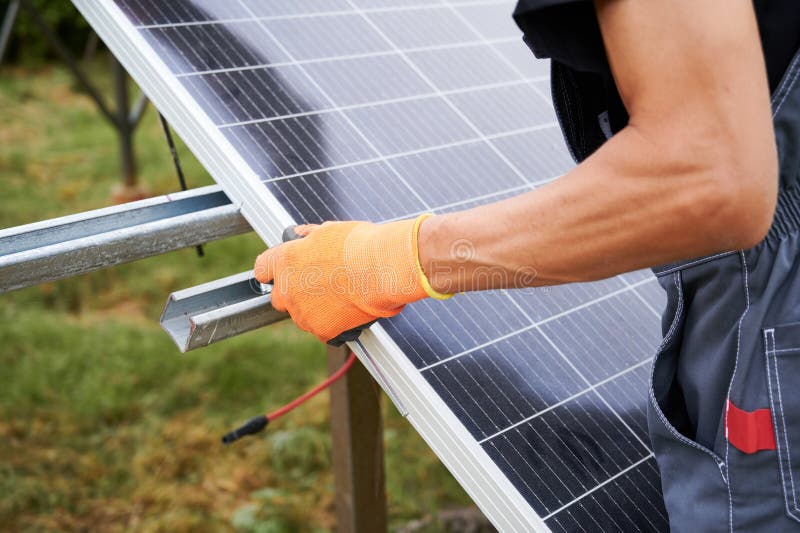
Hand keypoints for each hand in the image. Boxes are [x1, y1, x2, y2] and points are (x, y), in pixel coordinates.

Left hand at [254, 215, 446, 342]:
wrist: (381, 270)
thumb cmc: (360, 246)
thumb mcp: (329, 230)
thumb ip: (309, 236)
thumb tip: (302, 235)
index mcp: (285, 260)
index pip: (262, 269)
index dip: (274, 270)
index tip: (284, 271)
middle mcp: (288, 288)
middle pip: (279, 297)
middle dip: (294, 293)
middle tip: (318, 285)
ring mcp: (303, 312)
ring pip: (301, 315)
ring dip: (314, 308)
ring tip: (340, 296)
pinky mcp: (321, 330)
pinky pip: (321, 330)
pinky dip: (332, 323)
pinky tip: (347, 310)